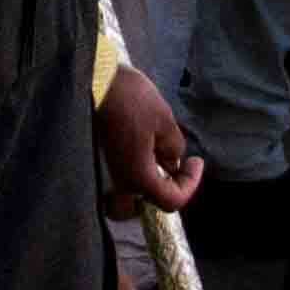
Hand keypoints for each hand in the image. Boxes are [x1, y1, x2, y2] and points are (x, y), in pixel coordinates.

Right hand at [95, 63, 206, 213]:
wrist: (93, 79)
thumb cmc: (130, 101)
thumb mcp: (164, 122)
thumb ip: (173, 148)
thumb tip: (172, 163)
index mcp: (138, 178)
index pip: (171, 200)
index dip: (190, 184)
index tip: (196, 161)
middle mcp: (117, 182)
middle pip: (136, 209)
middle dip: (153, 195)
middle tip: (169, 173)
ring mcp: (102, 171)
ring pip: (119, 196)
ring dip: (137, 187)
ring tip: (152, 162)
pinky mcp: (94, 158)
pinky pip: (112, 178)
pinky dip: (126, 173)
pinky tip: (136, 150)